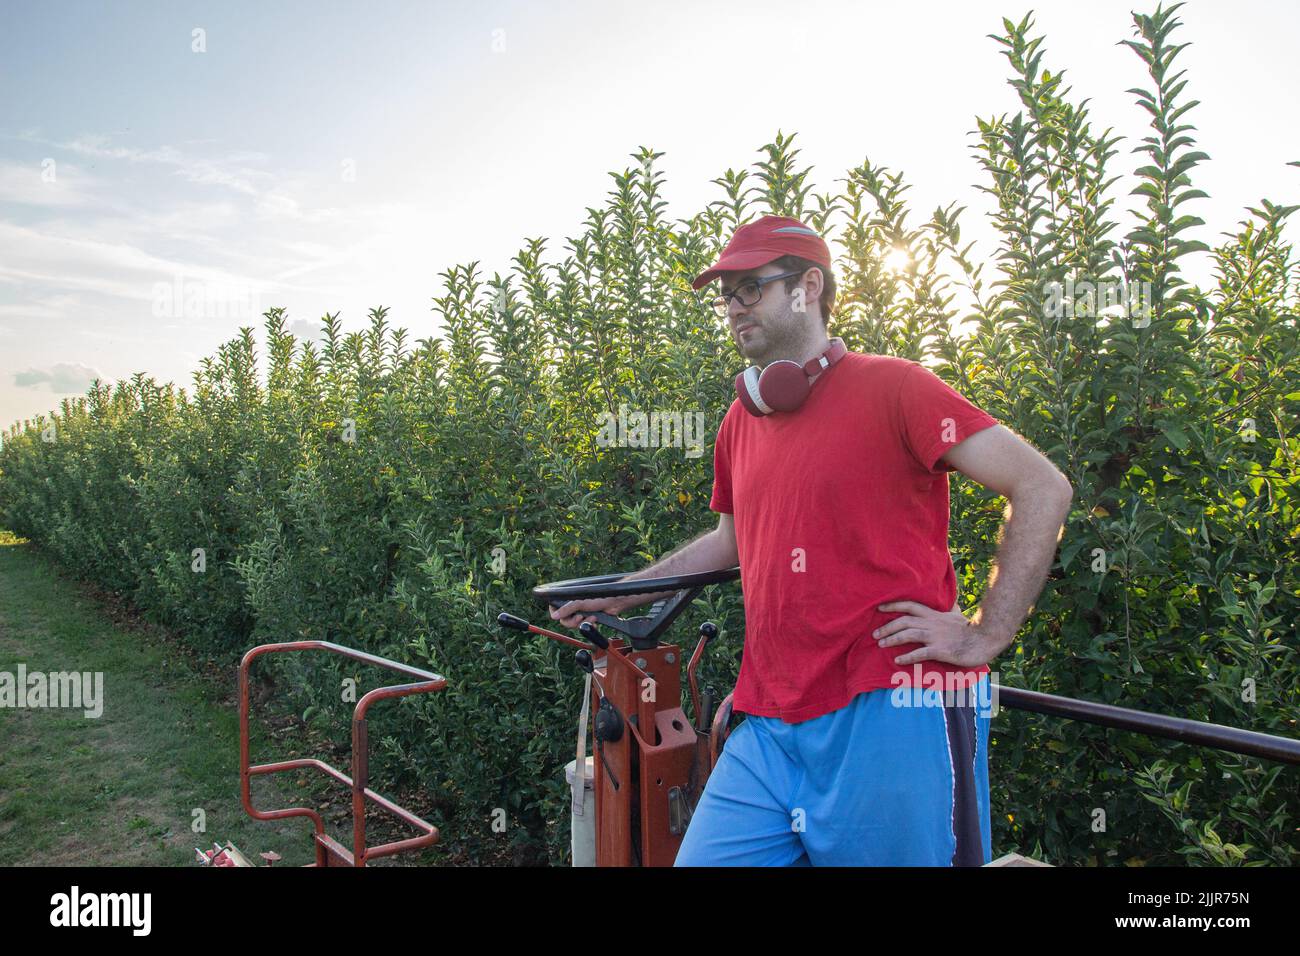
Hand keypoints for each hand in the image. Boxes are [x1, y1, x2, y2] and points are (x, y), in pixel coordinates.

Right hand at [548, 597, 622, 629]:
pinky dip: (588, 626)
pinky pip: (583, 626)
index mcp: (569, 598)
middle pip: (564, 618)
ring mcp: (581, 611)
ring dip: (583, 623)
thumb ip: (567, 608)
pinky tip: (594, 622)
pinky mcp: (587, 618)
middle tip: (580, 618)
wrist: (615, 602)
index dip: (556, 612)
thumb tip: (554, 616)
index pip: (555, 606)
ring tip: (592, 618)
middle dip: (573, 621)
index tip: (558, 617)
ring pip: (574, 624)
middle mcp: (574, 605)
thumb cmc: (600, 596)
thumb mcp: (581, 602)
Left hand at [874, 600, 1005, 667]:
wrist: (985, 639)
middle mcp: (931, 623)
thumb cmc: (972, 629)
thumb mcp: (957, 615)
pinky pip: (920, 653)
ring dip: (892, 639)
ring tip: (881, 644)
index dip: (893, 605)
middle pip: (903, 621)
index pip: (909, 605)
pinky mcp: (940, 650)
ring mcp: (935, 637)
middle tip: (874, 634)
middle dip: (887, 627)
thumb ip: (949, 610)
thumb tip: (951, 603)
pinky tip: (898, 660)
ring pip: (908, 634)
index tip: (879, 607)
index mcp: (934, 615)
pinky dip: (907, 657)